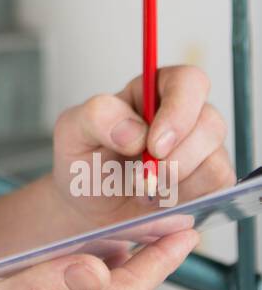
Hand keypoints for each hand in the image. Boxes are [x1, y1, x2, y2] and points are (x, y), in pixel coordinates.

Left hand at [50, 64, 235, 228]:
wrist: (90, 207)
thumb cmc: (84, 162)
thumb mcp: (72, 131)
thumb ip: (97, 117)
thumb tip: (134, 131)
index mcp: (153, 91)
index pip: (189, 82)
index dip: (180, 111)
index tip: (154, 146)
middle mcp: (184, 116)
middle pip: (211, 123)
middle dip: (177, 159)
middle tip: (144, 177)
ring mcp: (202, 149)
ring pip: (215, 161)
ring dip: (176, 184)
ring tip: (143, 189)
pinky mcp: (210, 181)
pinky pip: (216, 189)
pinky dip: (186, 201)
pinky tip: (159, 200)